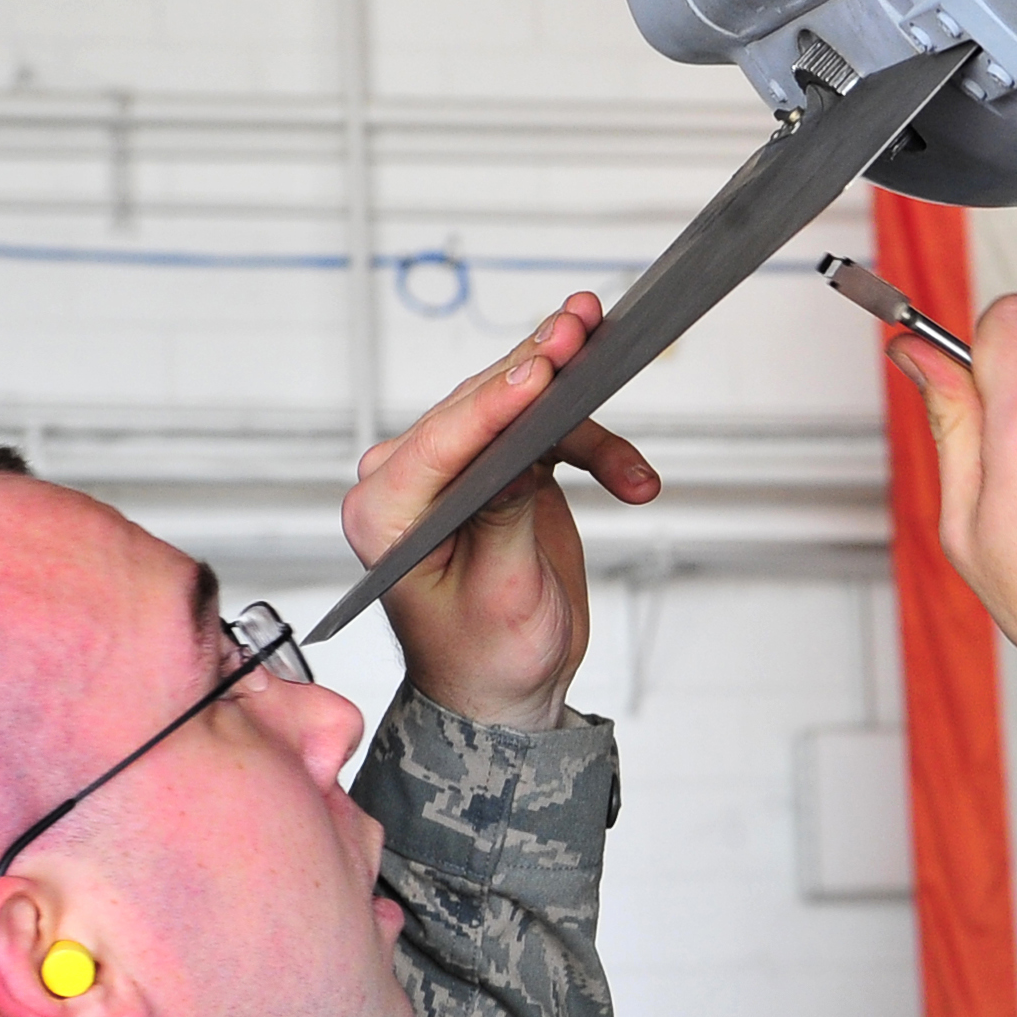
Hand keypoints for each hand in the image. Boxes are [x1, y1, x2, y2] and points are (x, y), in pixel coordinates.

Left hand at [345, 293, 661, 730]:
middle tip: (581, 327)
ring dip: (579, 412)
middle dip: (537, 370)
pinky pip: (547, 433)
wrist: (506, 690)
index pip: (438, 441)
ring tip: (618, 392)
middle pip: (479, 406)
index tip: (538, 370)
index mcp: (383, 516)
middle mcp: (408, 481)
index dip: (492, 401)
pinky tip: (633, 479)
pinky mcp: (498, 468)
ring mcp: (455, 470)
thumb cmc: (485, 657)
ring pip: (519, 409)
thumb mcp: (503, 592)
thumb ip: (506, 514)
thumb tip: (522, 451)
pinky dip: (594, 449)